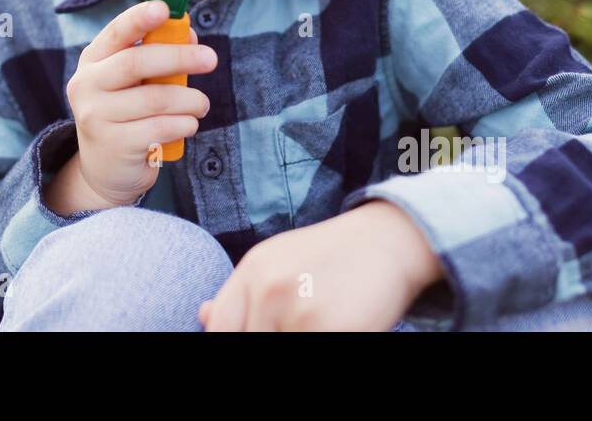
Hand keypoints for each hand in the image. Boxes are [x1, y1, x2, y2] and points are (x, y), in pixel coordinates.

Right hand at [63, 0, 216, 207]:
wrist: (105, 171)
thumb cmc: (127, 115)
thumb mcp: (134, 83)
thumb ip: (157, 57)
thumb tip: (190, 36)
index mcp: (92, 61)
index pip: (116, 33)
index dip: (139, 18)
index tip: (164, 8)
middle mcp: (87, 85)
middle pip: (135, 62)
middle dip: (179, 57)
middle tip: (211, 59)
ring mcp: (96, 117)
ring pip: (155, 99)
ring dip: (189, 99)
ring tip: (201, 104)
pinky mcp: (114, 145)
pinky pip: (160, 127)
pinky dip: (184, 123)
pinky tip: (189, 124)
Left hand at [199, 199, 444, 330]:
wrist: (388, 241)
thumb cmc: (330, 257)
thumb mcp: (278, 262)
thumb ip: (240, 293)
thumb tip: (204, 317)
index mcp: (252, 271)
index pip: (220, 328)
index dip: (230, 340)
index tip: (253, 336)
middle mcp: (268, 288)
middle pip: (246, 342)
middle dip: (271, 338)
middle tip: (294, 327)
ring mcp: (297, 310)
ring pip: (276, 347)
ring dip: (295, 340)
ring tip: (315, 324)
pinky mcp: (329, 329)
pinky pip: (310, 349)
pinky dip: (321, 342)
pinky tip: (335, 327)